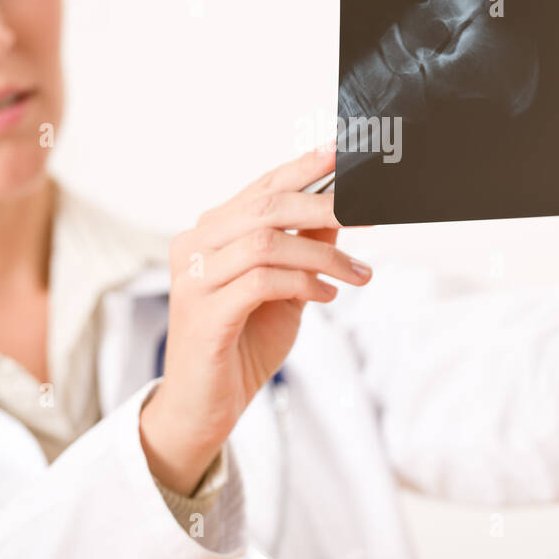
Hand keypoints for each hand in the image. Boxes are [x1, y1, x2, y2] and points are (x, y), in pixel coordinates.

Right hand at [138, 144, 371, 494]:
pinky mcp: (204, 313)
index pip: (261, 186)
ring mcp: (193, 278)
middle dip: (322, 206)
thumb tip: (338, 210)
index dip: (304, 167)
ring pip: (267, 243)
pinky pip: (261, 282)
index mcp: (211, 231)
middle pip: (265, 206)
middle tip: (366, 213)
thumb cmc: (242, 343)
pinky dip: (303, 283)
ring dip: (323, 256)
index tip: (343, 151)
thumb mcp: (285, 288)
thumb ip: (304, 248)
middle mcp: (194, 245)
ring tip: (357, 275)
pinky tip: (327, 295)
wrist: (206, 407)